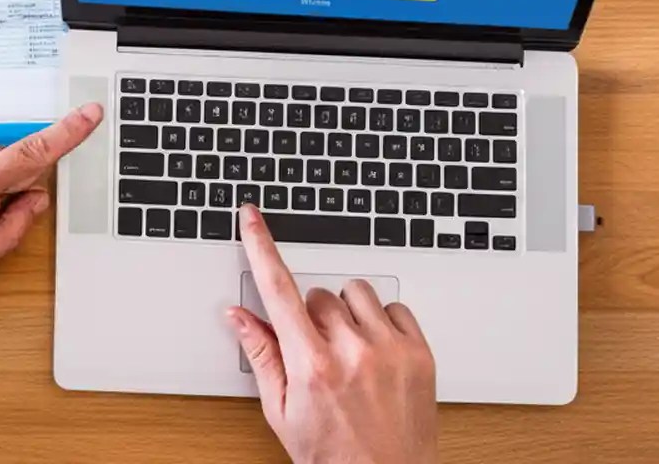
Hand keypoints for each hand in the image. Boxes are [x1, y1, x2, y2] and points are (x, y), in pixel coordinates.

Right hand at [227, 205, 437, 463]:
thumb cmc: (333, 456)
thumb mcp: (282, 412)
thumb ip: (261, 356)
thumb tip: (239, 317)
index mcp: (311, 366)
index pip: (278, 290)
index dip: (261, 247)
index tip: (252, 218)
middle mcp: (352, 352)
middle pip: (317, 293)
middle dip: (310, 315)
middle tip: (314, 350)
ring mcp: (390, 350)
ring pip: (355, 294)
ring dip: (345, 313)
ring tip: (346, 349)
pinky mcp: (420, 353)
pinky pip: (394, 307)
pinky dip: (380, 323)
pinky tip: (373, 351)